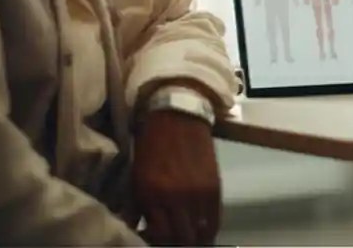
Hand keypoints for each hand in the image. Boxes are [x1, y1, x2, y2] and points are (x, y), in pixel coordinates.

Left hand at [132, 109, 220, 245]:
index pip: (160, 236)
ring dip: (193, 239)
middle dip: (175, 243)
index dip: (157, 243)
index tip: (154, 240)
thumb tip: (138, 230)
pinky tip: (202, 231)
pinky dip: (208, 230)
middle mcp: (176, 197)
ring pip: (199, 233)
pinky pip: (215, 220)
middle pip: (181, 238)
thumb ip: (139, 207)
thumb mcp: (137, 177)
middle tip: (172, 240)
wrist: (178, 118)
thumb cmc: (152, 147)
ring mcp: (198, 193)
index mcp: (152, 194)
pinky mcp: (214, 187)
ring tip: (187, 238)